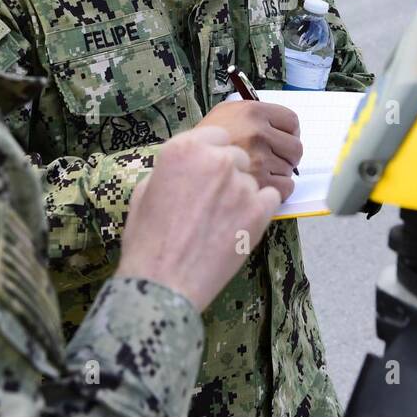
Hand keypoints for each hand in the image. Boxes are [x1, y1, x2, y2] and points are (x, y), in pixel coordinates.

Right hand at [116, 127, 279, 311]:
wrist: (164, 281)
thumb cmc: (148, 239)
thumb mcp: (145, 191)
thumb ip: (173, 169)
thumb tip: (188, 167)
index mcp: (184, 149)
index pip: (216, 135)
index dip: (213, 154)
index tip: (209, 171)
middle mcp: (216, 159)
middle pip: (237, 156)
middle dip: (229, 174)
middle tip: (214, 201)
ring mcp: (240, 185)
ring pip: (252, 180)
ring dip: (242, 195)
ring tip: (222, 222)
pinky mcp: (258, 211)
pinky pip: (271, 197)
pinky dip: (261, 209)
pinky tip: (242, 225)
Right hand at [197, 99, 302, 199]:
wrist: (181, 174)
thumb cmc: (198, 148)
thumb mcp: (220, 116)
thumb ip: (250, 115)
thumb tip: (276, 125)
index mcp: (251, 112)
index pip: (292, 120)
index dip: (288, 133)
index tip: (281, 139)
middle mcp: (257, 133)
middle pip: (295, 147)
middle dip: (287, 156)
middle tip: (272, 161)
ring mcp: (259, 160)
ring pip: (289, 169)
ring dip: (278, 174)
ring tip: (257, 175)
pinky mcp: (260, 185)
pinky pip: (285, 188)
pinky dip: (278, 191)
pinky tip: (260, 188)